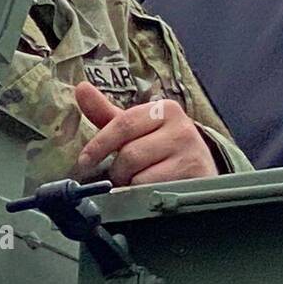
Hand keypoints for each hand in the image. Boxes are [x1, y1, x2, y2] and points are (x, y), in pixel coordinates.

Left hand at [73, 83, 218, 185]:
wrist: (201, 169)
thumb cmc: (162, 147)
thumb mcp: (137, 129)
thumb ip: (107, 113)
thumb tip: (81, 87)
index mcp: (164, 109)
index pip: (123, 123)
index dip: (99, 144)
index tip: (85, 161)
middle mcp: (181, 128)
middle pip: (129, 153)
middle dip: (119, 170)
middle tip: (122, 175)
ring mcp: (190, 154)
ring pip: (140, 176)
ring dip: (131, 184)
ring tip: (139, 182)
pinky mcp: (194, 179)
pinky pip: (154, 191)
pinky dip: (145, 196)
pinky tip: (152, 191)